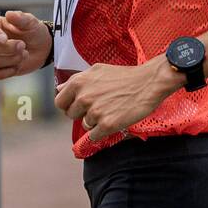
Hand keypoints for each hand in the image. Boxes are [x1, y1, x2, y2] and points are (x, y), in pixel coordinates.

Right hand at [0, 10, 49, 79]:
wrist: (42, 48)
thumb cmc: (34, 32)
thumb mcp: (31, 23)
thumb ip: (21, 18)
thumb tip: (9, 14)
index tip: (4, 38)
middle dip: (7, 48)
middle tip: (23, 45)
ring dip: (12, 59)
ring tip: (24, 53)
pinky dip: (9, 71)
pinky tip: (19, 65)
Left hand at [54, 58, 183, 140]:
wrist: (149, 83)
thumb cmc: (124, 76)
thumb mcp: (97, 71)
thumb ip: (76, 80)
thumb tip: (59, 89)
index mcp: (78, 82)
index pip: (60, 102)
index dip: (69, 104)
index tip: (79, 105)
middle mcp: (84, 97)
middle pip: (71, 115)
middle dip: (82, 113)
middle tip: (99, 107)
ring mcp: (95, 112)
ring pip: (85, 125)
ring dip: (95, 122)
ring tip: (110, 110)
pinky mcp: (107, 125)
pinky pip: (94, 136)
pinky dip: (102, 131)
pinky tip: (113, 120)